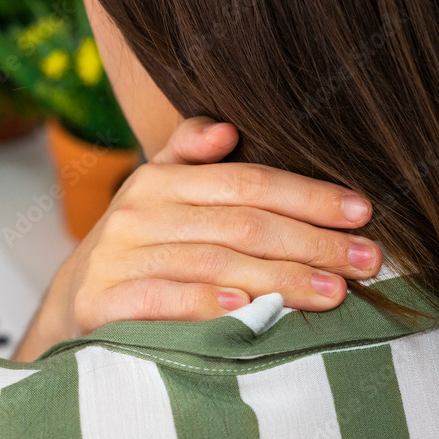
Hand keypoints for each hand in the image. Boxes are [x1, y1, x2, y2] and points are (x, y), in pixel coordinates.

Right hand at [14, 117, 381, 360]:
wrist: (74, 296)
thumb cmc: (137, 245)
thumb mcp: (156, 192)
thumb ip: (188, 155)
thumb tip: (226, 127)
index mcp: (158, 179)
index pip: (245, 182)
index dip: (306, 196)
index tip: (360, 212)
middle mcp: (137, 212)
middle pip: (239, 224)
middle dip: (310, 243)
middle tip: (365, 261)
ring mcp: (117, 257)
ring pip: (212, 263)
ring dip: (279, 279)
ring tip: (331, 293)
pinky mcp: (102, 300)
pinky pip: (162, 299)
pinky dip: (207, 304)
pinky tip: (249, 311)